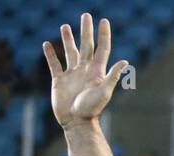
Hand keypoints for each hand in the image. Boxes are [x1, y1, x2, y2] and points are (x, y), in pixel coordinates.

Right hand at [44, 14, 129, 129]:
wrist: (76, 122)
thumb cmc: (91, 109)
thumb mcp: (104, 92)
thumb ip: (113, 76)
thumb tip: (126, 62)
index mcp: (96, 71)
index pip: (102, 49)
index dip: (103, 35)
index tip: (103, 20)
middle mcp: (85, 70)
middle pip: (86, 46)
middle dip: (86, 31)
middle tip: (85, 15)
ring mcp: (72, 75)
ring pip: (70, 52)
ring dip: (68, 39)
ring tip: (65, 26)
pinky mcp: (59, 81)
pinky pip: (54, 64)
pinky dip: (50, 55)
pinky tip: (47, 45)